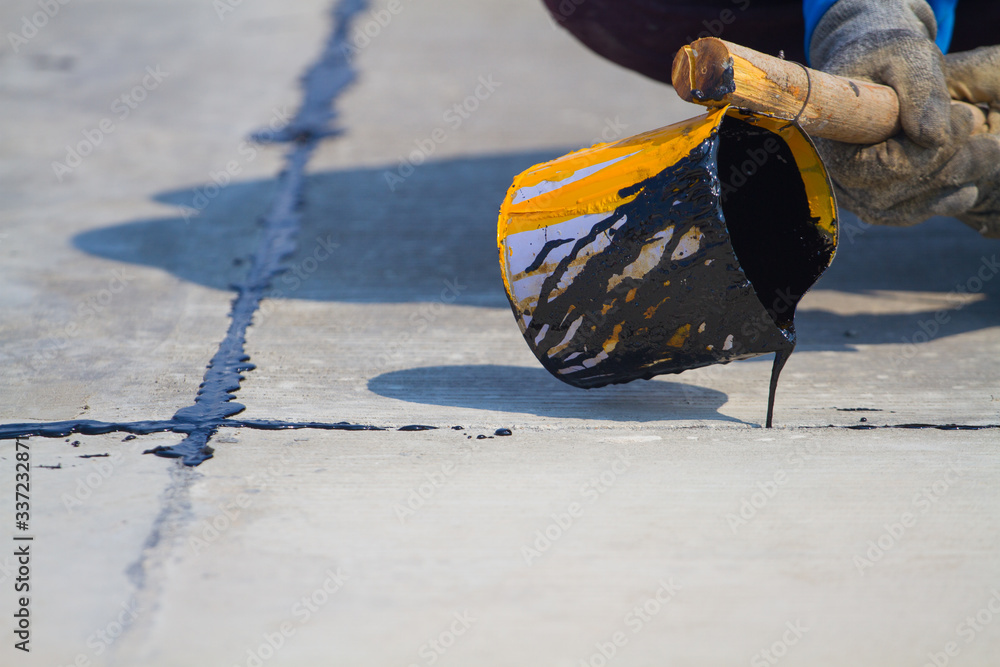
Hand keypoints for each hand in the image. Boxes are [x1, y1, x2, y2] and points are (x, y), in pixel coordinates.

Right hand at [809, 0, 999, 232]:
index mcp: (833, 143)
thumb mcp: (906, 58)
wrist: (873, 75)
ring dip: (960, 174)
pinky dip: (952, 192)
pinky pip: (922, 210)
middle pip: (907, 187)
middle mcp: (840, 181)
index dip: (932, 148)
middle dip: (955, 157)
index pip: (890, 166)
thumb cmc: (887, 61)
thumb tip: (932, 136)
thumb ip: (920, 90)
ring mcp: (860, 199)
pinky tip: (969, 168)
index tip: (967, 115)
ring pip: (918, 203)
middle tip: (982, 122)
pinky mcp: (882, 209)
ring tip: (988, 146)